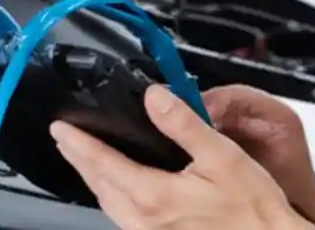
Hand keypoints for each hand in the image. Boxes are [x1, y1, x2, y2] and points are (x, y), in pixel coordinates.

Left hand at [50, 84, 314, 229]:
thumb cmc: (253, 210)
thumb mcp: (222, 156)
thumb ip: (184, 125)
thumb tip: (154, 97)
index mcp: (154, 195)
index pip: (101, 163)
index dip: (77, 143)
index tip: (61, 128)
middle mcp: (144, 221)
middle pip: (98, 186)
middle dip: (79, 160)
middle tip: (66, 140)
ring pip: (108, 205)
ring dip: (94, 180)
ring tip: (88, 160)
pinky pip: (124, 218)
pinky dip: (113, 197)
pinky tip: (121, 189)